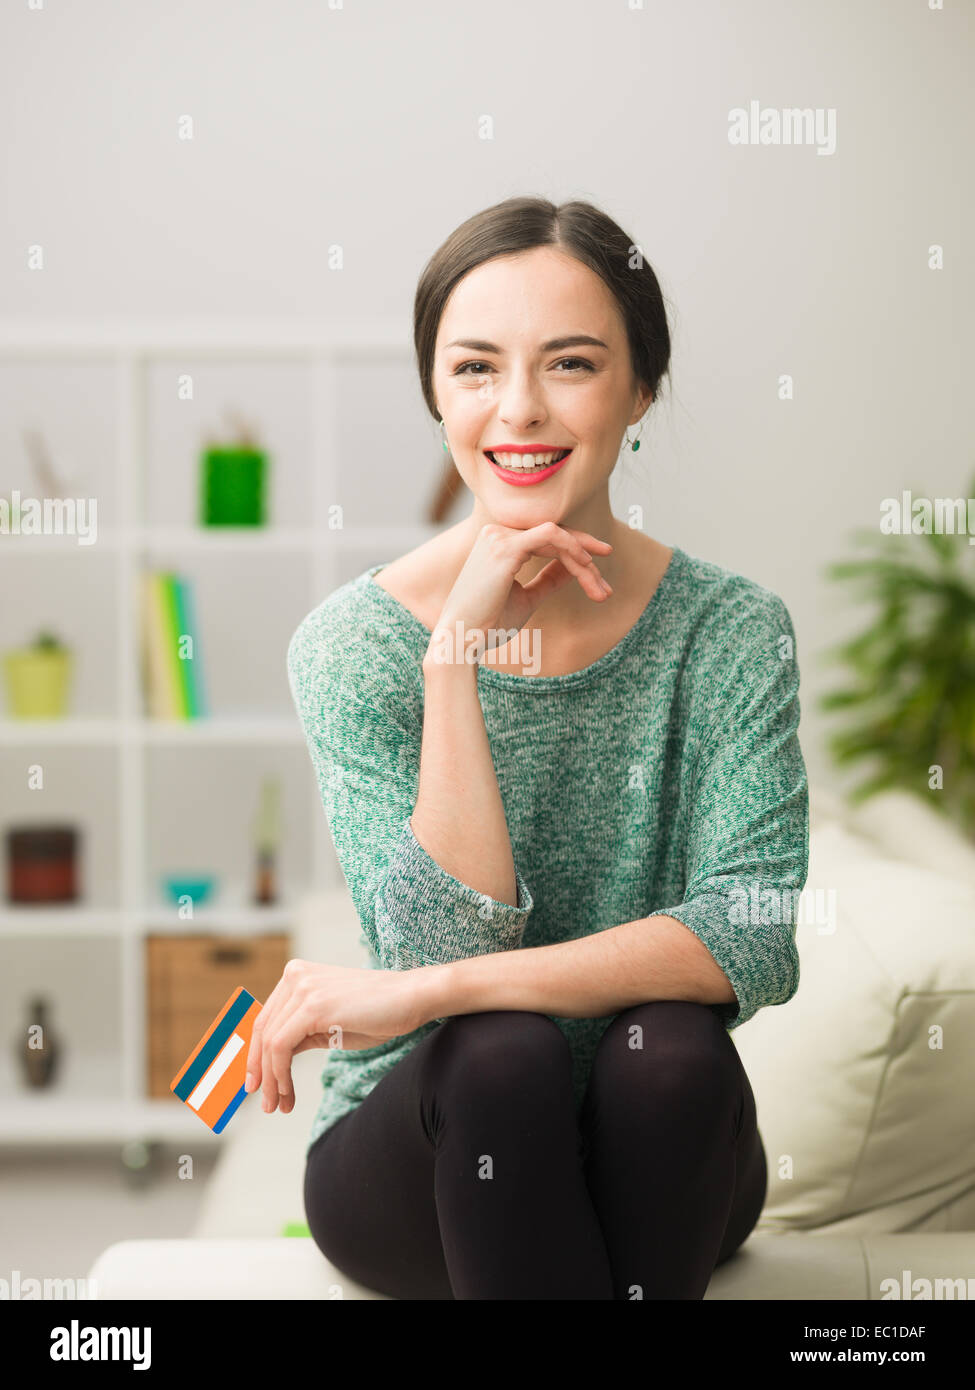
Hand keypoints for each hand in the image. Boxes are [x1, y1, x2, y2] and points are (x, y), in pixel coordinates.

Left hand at [243, 958, 437, 1113]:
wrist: (411, 998)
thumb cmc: (376, 1013)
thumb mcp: (327, 1024)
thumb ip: (299, 1033)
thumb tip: (271, 1061)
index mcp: (296, 974)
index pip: (264, 1019)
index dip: (255, 1055)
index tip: (258, 1084)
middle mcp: (294, 976)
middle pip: (262, 1032)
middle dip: (261, 1072)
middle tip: (266, 1103)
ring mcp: (302, 988)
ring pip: (270, 1044)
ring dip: (272, 1081)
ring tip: (279, 1106)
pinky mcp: (312, 1006)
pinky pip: (281, 1048)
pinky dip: (281, 1076)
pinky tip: (288, 1094)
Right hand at [426, 521, 612, 663]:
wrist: (462, 640)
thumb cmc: (489, 623)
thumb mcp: (528, 597)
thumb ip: (550, 579)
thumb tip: (577, 567)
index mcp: (498, 543)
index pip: (547, 539)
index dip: (577, 551)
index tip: (599, 574)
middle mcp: (497, 533)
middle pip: (555, 535)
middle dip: (586, 557)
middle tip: (607, 587)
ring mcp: (499, 537)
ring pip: (557, 536)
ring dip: (584, 560)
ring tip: (600, 588)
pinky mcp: (506, 547)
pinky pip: (551, 536)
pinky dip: (573, 547)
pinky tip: (587, 566)